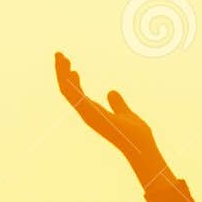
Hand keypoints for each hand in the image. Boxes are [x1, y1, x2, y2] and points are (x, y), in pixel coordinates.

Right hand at [55, 52, 165, 185]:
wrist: (142, 147)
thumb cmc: (135, 135)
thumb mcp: (125, 113)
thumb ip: (117, 103)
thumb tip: (112, 92)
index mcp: (93, 112)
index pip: (75, 93)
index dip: (70, 78)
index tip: (70, 64)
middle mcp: (88, 114)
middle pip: (68, 91)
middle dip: (61, 72)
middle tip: (59, 54)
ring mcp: (90, 116)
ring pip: (69, 93)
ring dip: (63, 74)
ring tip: (61, 57)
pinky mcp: (95, 117)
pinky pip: (79, 99)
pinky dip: (74, 86)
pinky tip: (73, 72)